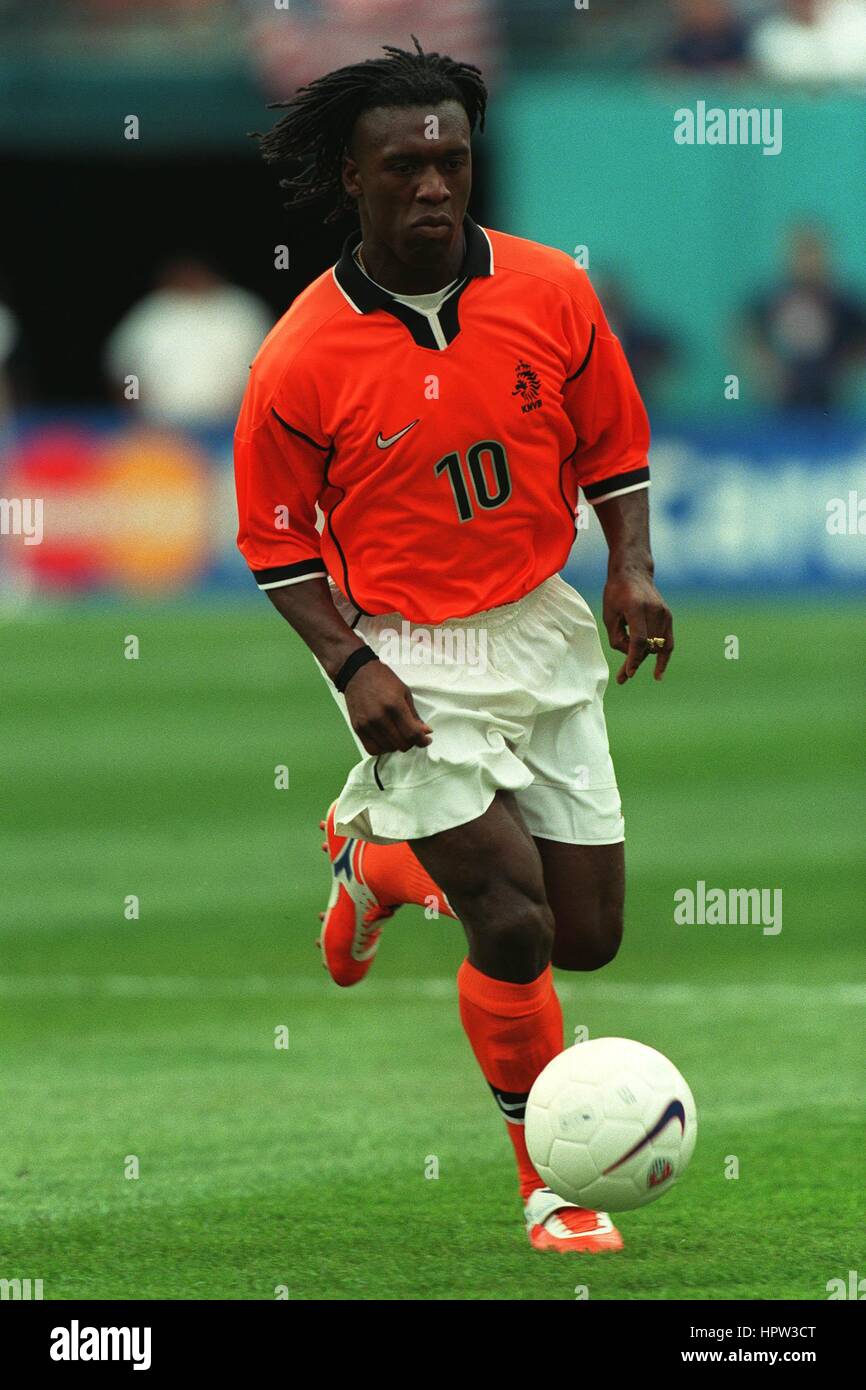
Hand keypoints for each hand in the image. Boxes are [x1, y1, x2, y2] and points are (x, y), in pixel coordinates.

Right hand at [345, 660, 432, 753]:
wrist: (358, 673)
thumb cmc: (383, 680)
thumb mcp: (404, 693)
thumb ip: (414, 715)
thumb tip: (426, 732)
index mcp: (395, 705)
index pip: (412, 734)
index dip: (422, 741)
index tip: (426, 740)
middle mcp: (380, 716)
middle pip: (401, 744)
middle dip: (411, 743)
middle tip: (412, 736)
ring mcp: (367, 724)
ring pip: (388, 748)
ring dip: (397, 745)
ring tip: (398, 735)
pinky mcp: (357, 728)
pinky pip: (372, 749)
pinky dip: (383, 748)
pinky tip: (386, 740)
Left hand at [602, 570, 673, 684]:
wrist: (633, 573)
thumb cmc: (616, 594)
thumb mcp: (609, 615)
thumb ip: (618, 637)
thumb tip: (630, 656)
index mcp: (637, 608)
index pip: (639, 639)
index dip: (634, 658)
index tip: (629, 673)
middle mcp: (655, 610)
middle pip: (648, 645)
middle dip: (635, 661)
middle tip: (622, 677)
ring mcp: (664, 614)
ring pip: (656, 646)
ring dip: (643, 659)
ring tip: (627, 671)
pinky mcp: (668, 617)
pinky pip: (668, 643)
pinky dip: (663, 658)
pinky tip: (657, 674)